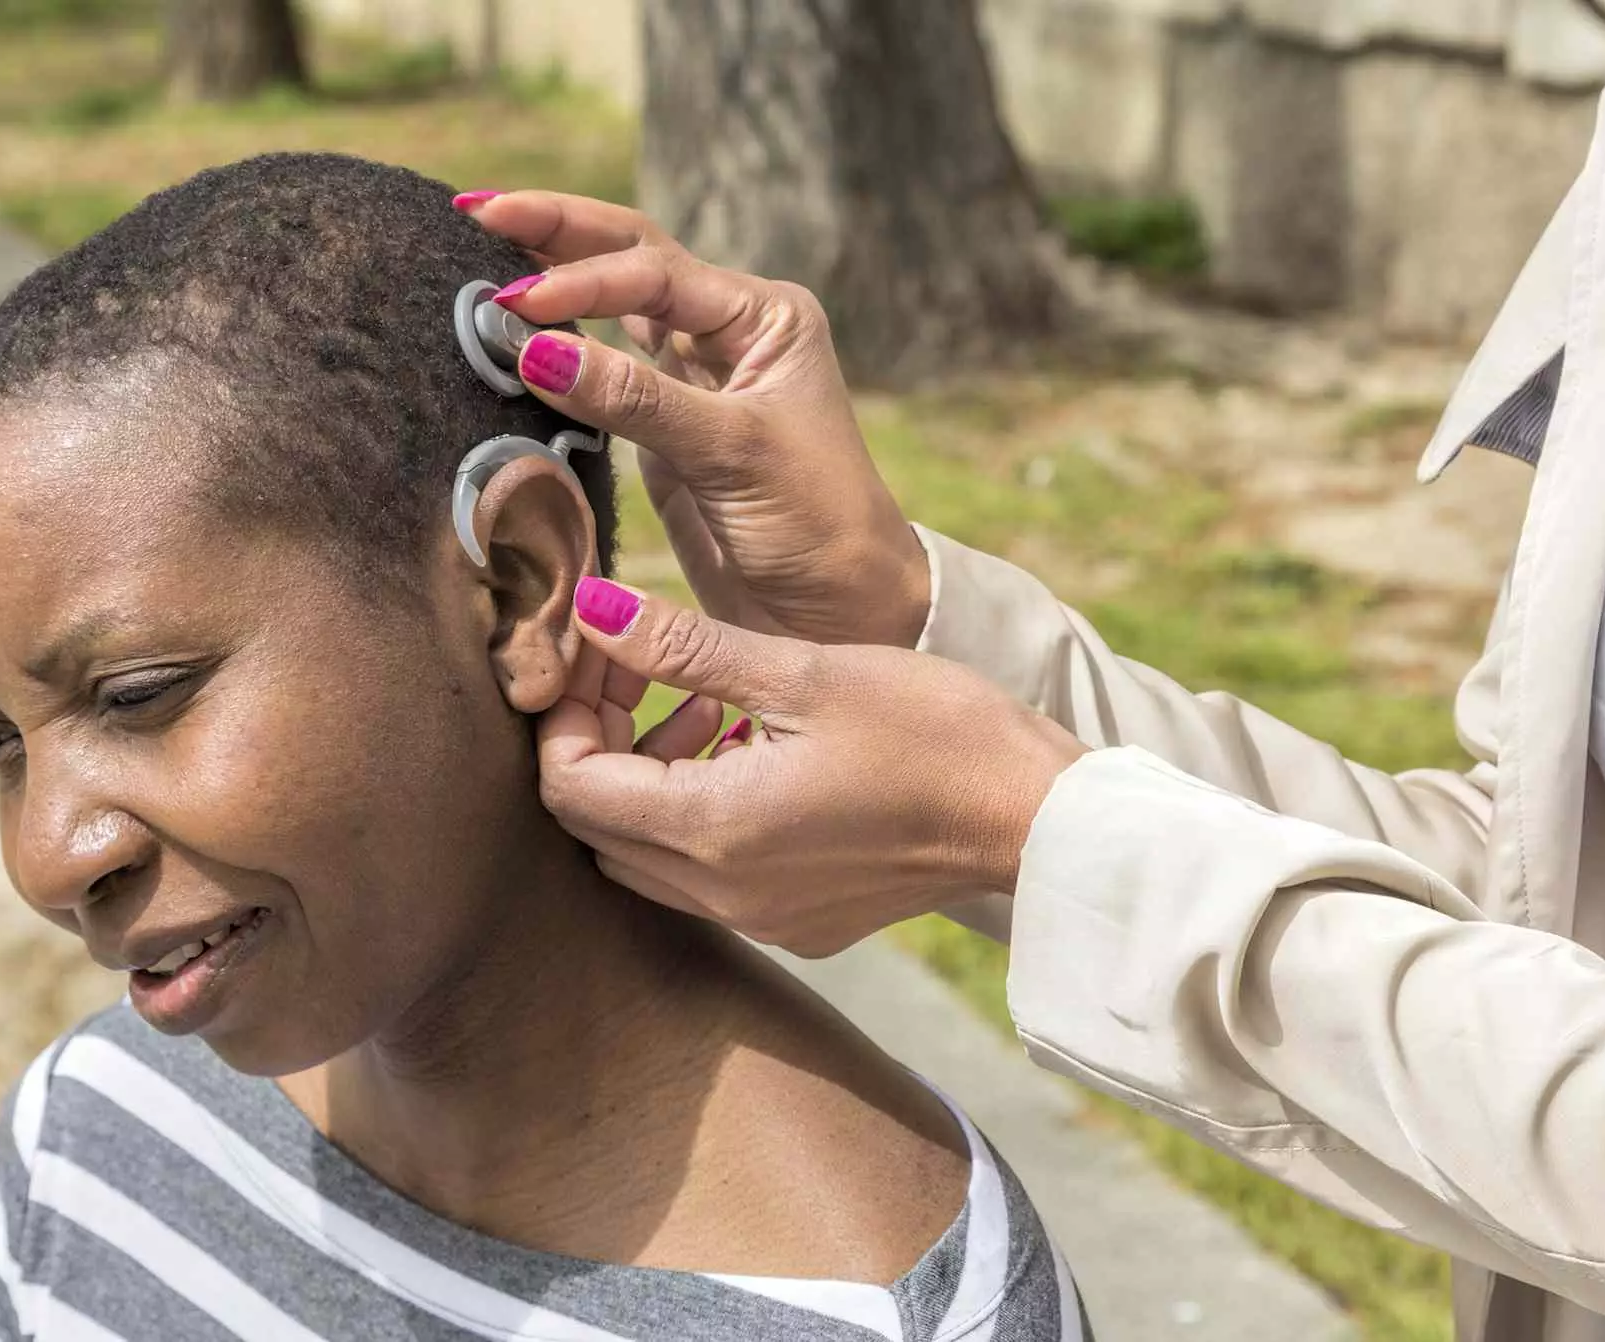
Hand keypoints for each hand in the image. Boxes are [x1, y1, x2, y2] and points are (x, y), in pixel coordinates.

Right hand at [459, 190, 930, 647]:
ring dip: (549, 279)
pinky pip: (599, 372)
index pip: (656, 271)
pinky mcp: (662, 428)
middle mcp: (729, 332)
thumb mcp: (731, 453)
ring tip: (474, 247)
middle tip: (471, 210)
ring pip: (610, 307)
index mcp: (766, 317)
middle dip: (554, 231)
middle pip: (629, 256)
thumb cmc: (816, 525)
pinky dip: (553, 351)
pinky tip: (507, 333)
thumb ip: (635, 400)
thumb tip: (531, 346)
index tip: (514, 303)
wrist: (841, 613)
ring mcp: (692, 378)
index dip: (581, 278)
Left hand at [539, 579, 1087, 956]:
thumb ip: (684, 646)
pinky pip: (702, 877)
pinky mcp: (796, 923)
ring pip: (643, 855)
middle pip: (595, 826)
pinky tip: (753, 753)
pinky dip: (697, 813)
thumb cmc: (935, 733)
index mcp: (715, 830)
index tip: (607, 651)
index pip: (571, 786)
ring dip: (648, 777)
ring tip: (708, 707)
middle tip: (644, 669)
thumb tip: (591, 610)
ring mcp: (760, 920)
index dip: (567, 712)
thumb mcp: (804, 671)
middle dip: (598, 740)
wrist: (1037, 819)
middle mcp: (722, 895)